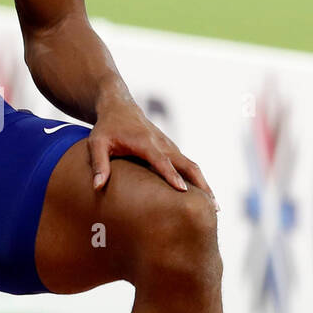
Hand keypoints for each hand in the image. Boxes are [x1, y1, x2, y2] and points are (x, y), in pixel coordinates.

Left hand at [87, 94, 215, 202]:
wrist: (120, 105)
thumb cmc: (107, 127)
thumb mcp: (97, 143)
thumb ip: (98, 164)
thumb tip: (97, 186)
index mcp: (145, 142)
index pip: (161, 160)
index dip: (172, 175)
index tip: (183, 190)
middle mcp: (162, 143)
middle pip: (187, 164)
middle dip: (201, 184)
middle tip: (212, 206)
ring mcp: (169, 145)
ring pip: (191, 165)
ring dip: (204, 184)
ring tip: (215, 207)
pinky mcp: (171, 149)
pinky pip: (187, 165)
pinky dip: (197, 179)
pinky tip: (203, 195)